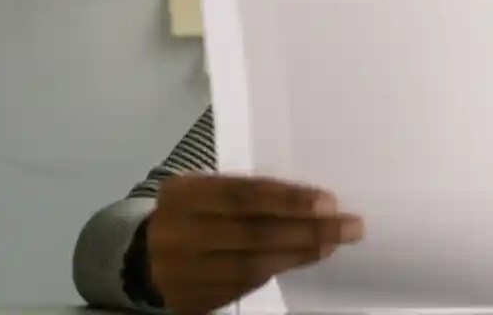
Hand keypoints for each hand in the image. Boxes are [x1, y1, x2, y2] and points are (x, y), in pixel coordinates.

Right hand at [147, 174, 363, 314]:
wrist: (143, 255)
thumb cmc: (194, 211)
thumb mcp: (209, 190)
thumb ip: (250, 192)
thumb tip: (314, 202)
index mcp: (182, 194)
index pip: (243, 195)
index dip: (288, 200)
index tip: (329, 202)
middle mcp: (175, 233)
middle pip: (252, 234)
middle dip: (307, 230)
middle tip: (349, 227)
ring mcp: (179, 273)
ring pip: (251, 265)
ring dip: (299, 254)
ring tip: (332, 244)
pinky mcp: (189, 302)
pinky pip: (243, 287)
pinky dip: (278, 270)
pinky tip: (303, 259)